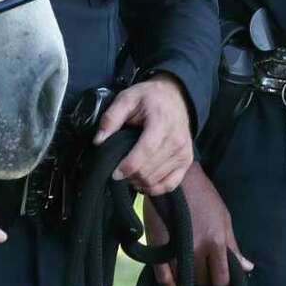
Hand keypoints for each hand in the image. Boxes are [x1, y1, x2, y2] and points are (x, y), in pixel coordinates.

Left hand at [94, 76, 194, 196]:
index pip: (146, 151)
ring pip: (156, 180)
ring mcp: (183, 153)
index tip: (114, 173)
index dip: (128, 166)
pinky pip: (169, 185)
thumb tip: (99, 141)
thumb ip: (111, 118)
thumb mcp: (127, 98)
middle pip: (149, 170)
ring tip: (130, 174)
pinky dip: (154, 188)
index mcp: (161, 123)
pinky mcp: (186, 162)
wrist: (176, 97)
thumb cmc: (150, 98)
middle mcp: (176, 140)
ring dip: (139, 182)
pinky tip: (143, 182)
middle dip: (130, 175)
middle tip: (119, 171)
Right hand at [148, 161, 251, 285]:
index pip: (222, 279)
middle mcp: (196, 249)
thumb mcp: (223, 219)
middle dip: (205, 277)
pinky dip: (170, 285)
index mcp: (215, 242)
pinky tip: (174, 284)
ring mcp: (175, 249)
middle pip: (203, 281)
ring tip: (190, 270)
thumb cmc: (203, 196)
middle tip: (204, 268)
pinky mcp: (157, 247)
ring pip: (184, 281)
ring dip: (189, 279)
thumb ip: (233, 247)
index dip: (222, 281)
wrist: (175, 177)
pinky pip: (164, 279)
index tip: (219, 276)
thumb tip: (248, 268)